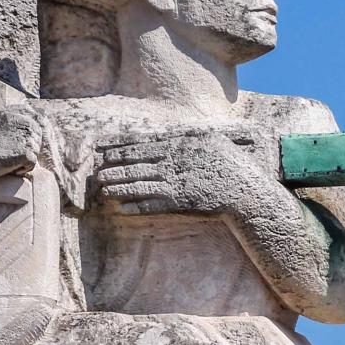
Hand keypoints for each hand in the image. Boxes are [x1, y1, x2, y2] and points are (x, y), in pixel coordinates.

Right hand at [0, 103, 49, 171]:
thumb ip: (15, 118)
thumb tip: (37, 116)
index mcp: (16, 113)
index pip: (37, 119)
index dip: (28, 133)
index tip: (16, 141)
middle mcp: (24, 122)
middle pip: (37, 138)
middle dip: (26, 147)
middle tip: (7, 151)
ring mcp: (27, 138)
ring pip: (35, 152)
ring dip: (23, 159)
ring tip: (5, 157)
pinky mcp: (27, 153)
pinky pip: (31, 165)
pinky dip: (21, 169)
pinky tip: (7, 166)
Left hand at [91, 127, 274, 216]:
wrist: (248, 192)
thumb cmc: (234, 166)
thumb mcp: (214, 141)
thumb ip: (189, 139)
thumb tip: (168, 136)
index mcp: (182, 144)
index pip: (143, 143)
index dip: (120, 146)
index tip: (103, 147)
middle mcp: (176, 161)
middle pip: (137, 163)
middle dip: (114, 166)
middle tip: (96, 169)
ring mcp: (177, 182)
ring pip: (140, 183)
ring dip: (119, 186)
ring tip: (103, 188)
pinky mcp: (181, 202)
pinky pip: (152, 205)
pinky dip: (135, 206)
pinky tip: (121, 208)